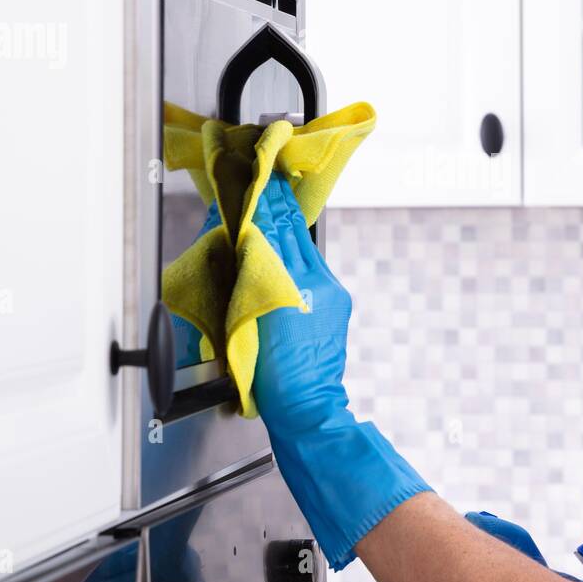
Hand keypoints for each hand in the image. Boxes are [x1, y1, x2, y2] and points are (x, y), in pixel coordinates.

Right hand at [251, 173, 430, 569]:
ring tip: (269, 210)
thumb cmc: (277, 377)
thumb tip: (250, 234)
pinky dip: (293, 262)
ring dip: (284, 234)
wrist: (307, 412)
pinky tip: (281, 259)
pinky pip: (310, 274)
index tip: (258, 169)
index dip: (265, 198)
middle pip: (292, 234)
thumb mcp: (254, 318)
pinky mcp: (332, 309)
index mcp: (298, 282)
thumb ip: (254, 272)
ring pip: (301, 253)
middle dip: (276, 209)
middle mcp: (319, 284)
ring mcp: (328, 297)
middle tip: (263, 177)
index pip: (277, 227)